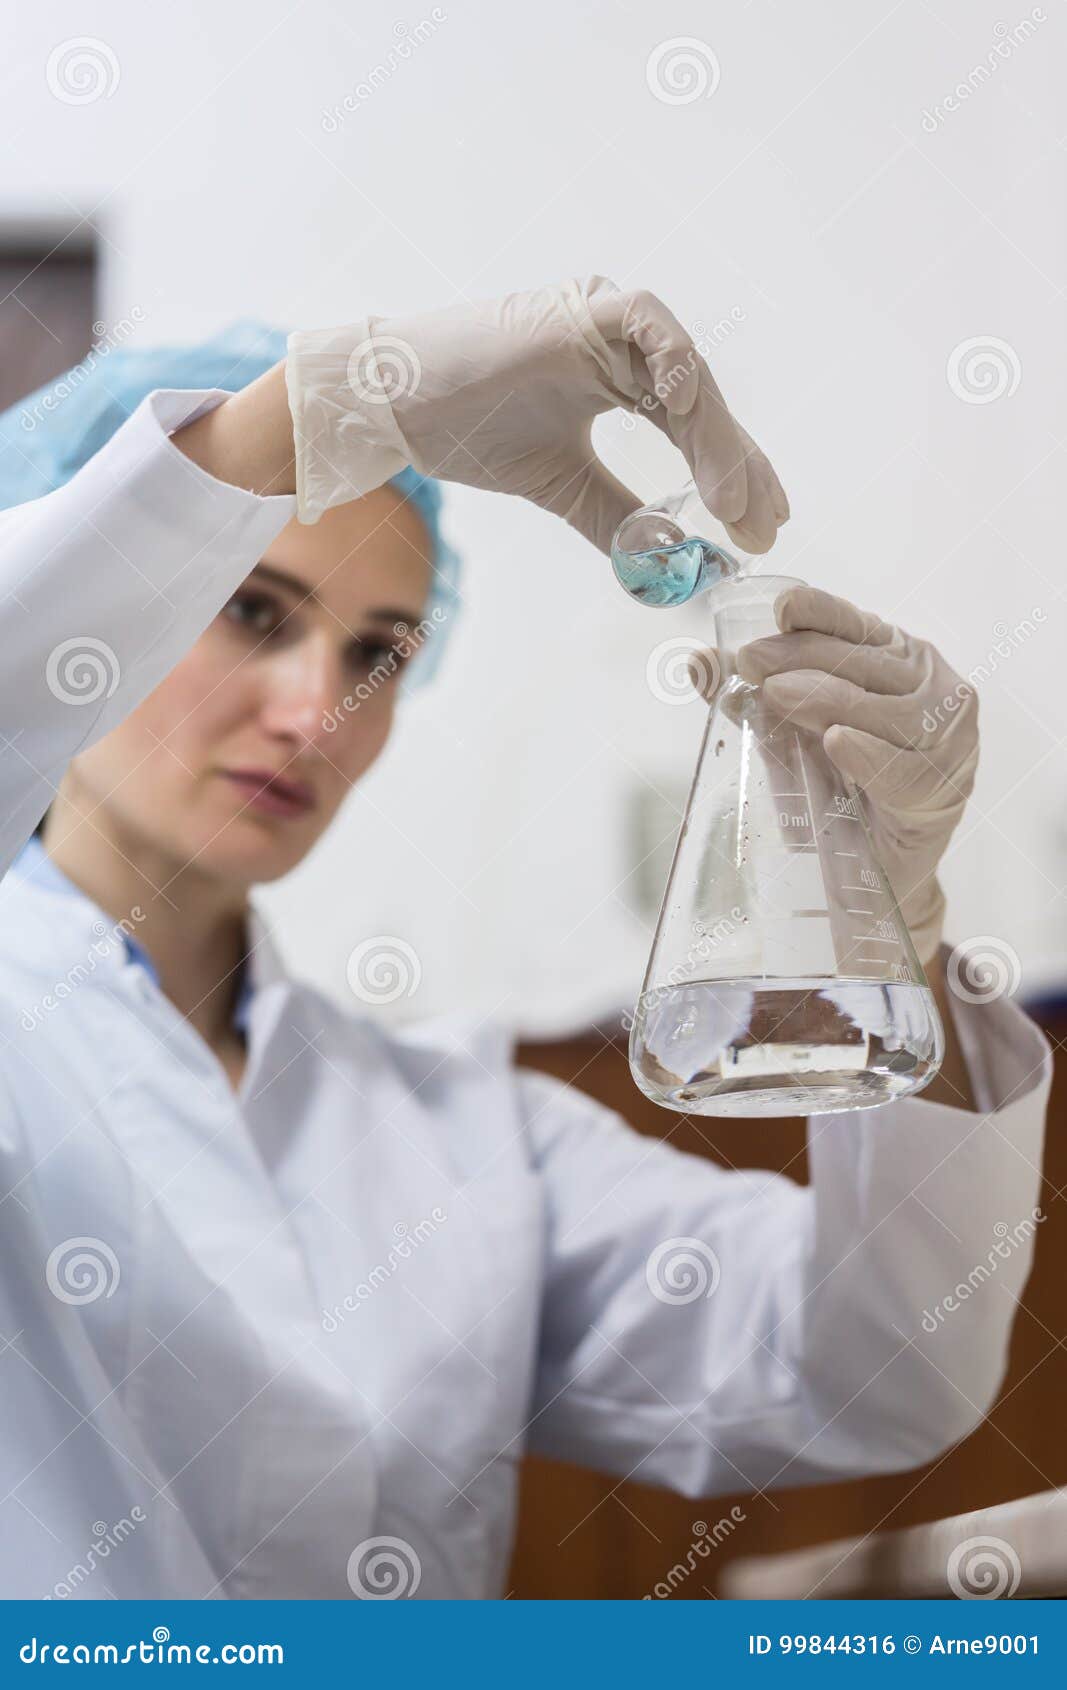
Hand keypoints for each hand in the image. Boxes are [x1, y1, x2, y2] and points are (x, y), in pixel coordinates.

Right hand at [285, 276, 787, 552]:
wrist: (398, 408)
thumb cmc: (470, 434)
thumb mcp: (563, 489)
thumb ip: (621, 518)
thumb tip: (676, 563)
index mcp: (620, 377)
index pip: (696, 427)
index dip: (734, 475)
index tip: (761, 528)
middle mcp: (623, 344)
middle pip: (702, 404)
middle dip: (739, 467)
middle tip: (763, 524)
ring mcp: (604, 321)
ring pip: (685, 375)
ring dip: (715, 439)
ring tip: (734, 501)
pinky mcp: (581, 310)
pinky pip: (649, 324)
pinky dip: (675, 363)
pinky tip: (686, 410)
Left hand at [721, 586, 977, 963]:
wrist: (875, 877)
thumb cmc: (838, 796)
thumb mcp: (791, 739)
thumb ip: (756, 701)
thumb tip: (699, 664)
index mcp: (901, 665)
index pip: (860, 626)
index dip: (821, 613)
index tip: (781, 609)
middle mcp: (934, 692)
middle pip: (867, 664)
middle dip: (804, 656)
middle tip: (751, 662)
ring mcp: (947, 742)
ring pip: (887, 710)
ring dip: (829, 698)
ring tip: (778, 694)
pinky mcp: (942, 794)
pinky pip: (903, 770)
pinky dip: (868, 755)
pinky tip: (837, 741)